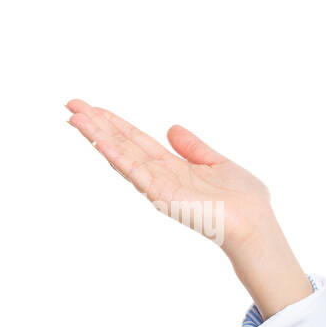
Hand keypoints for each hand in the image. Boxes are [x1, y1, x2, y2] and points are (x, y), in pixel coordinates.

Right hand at [65, 99, 272, 253]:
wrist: (255, 222)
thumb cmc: (244, 199)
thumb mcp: (217, 163)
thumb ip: (194, 148)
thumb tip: (172, 128)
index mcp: (174, 166)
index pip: (137, 140)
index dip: (115, 123)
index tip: (91, 107)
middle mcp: (161, 175)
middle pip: (123, 145)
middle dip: (97, 125)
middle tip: (70, 104)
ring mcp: (159, 186)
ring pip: (122, 155)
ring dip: (97, 136)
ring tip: (74, 117)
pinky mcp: (162, 195)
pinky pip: (135, 171)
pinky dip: (116, 155)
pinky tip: (97, 140)